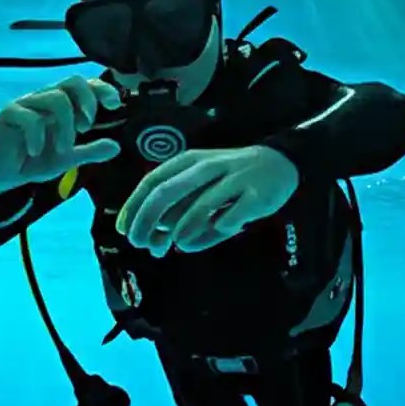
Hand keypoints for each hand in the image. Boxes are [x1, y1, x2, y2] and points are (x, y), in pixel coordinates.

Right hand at [0, 75, 121, 198]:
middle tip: (86, 127)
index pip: (85, 86)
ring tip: (64, 148)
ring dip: (66, 126)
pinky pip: (30, 117)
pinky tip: (35, 151)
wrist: (3, 176)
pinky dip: (38, 136)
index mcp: (62, 105)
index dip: (102, 89)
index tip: (115, 104)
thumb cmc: (34, 161)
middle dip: (87, 101)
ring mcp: (27, 104)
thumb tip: (116, 147)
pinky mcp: (9, 114)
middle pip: (73, 81)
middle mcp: (46, 99)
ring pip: (56, 98)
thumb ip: (90, 152)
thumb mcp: (67, 159)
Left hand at [116, 145, 298, 256]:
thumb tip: (157, 244)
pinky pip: (231, 216)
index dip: (134, 207)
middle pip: (167, 192)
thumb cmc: (230, 181)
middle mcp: (207, 167)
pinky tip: (220, 230)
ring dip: (182, 229)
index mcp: (188, 161)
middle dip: (148, 221)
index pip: (152, 181)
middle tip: (142, 244)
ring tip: (178, 242)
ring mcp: (232, 179)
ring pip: (198, 206)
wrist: (280, 164)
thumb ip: (178, 214)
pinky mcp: (255, 194)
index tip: (124, 230)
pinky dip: (221, 227)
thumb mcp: (200, 190)